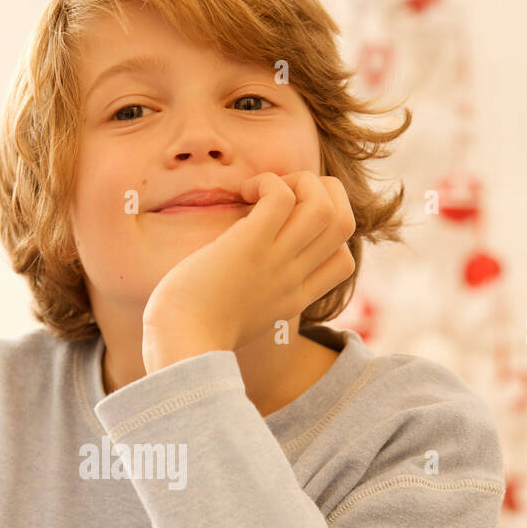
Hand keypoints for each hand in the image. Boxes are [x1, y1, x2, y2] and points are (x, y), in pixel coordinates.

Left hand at [141, 170, 355, 356]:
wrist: (181, 346)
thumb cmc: (194, 332)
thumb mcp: (238, 319)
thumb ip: (252, 299)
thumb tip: (236, 275)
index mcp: (293, 299)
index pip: (344, 261)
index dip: (329, 232)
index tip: (291, 226)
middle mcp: (293, 279)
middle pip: (345, 224)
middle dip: (325, 192)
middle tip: (285, 193)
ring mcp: (275, 262)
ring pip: (323, 205)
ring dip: (299, 181)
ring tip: (263, 189)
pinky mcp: (249, 245)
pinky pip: (280, 196)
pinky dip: (267, 182)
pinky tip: (244, 192)